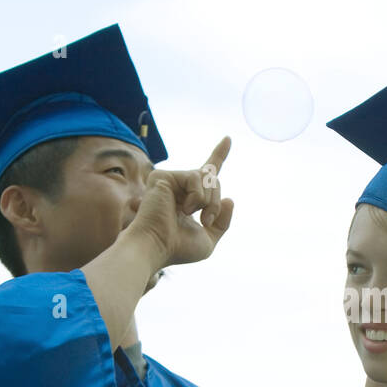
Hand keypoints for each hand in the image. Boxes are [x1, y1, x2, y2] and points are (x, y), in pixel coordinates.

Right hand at [128, 137, 233, 271]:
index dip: (219, 155)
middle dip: (215, 202)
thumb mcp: (208, 239)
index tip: (228, 139)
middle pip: (213, 178)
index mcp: (188, 199)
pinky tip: (182, 209)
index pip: (207, 174)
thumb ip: (222, 222)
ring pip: (207, 176)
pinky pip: (195, 176)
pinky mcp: (163, 175)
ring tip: (192, 215)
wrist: (157, 247)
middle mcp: (178, 187)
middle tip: (205, 220)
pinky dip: (197, 196)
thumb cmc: (177, 248)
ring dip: (208, 200)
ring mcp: (169, 180)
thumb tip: (229, 199)